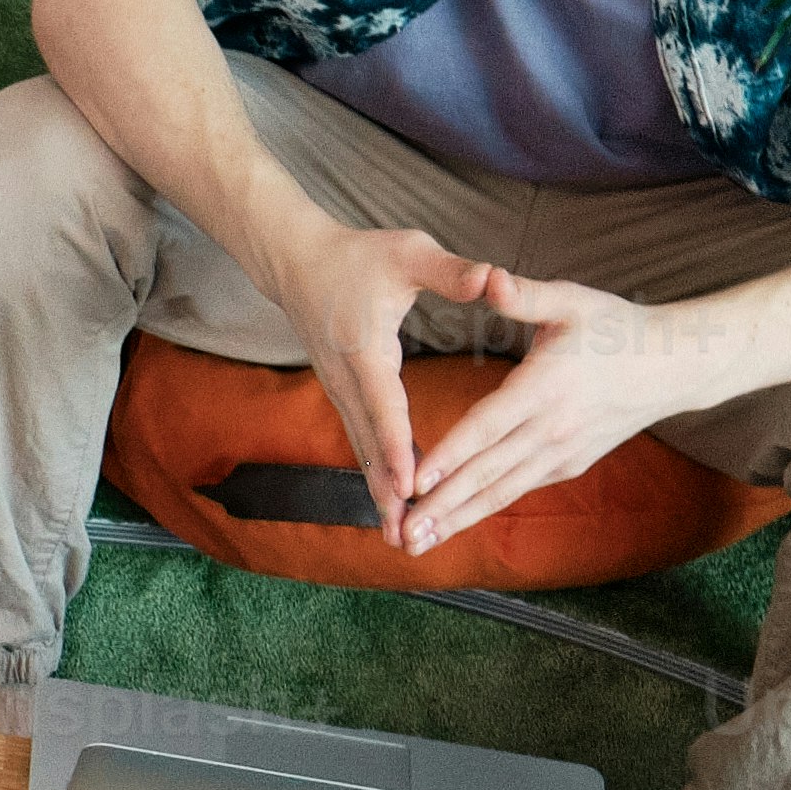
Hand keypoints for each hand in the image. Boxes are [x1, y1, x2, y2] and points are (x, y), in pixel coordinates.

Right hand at [274, 218, 508, 516]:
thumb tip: (493, 278)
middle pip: (369, 445)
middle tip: (405, 534)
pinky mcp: (344, 395)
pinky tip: (395, 502)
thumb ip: (452, 271)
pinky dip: (376, 474)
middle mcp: (348, 380)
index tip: (411, 483)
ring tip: (399, 536)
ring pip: (362, 451)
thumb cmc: (358, 256)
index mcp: (366, 350)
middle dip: (387, 492)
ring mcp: (341, 391)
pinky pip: (362, 442)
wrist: (297, 263)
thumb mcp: (409, 253)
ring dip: (379, 494)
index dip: (397, 446)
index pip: (384, 405)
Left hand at [390, 267, 703, 552]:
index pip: (489, 425)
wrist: (673, 367)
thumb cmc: (616, 328)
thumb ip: (526, 294)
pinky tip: (452, 526)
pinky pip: (518, 489)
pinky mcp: (568, 465)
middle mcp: (553, 428)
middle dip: (442, 506)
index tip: (415, 480)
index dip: (451, 455)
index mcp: (546, 386)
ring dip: (457, 519)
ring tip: (417, 544)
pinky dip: (483, 509)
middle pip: (488, 472)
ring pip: (501, 491)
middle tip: (401, 533)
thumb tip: (488, 277)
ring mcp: (562, 452)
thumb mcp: (573, 300)